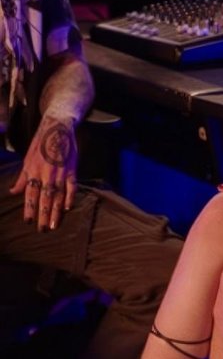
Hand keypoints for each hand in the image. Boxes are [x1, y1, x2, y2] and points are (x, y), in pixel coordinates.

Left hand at [10, 115, 77, 230]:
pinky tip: (68, 208)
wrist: (57, 129)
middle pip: (44, 198)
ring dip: (56, 211)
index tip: (28, 221)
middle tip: (43, 229)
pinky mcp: (72, 169)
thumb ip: (22, 178)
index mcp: (33, 171)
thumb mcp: (27, 160)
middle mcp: (46, 174)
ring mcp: (60, 172)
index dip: (29, 208)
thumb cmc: (40, 144)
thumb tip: (13, 191)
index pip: (30, 194)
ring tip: (55, 224)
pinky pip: (72, 186)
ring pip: (58, 195)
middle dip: (43, 215)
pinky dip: (70, 197)